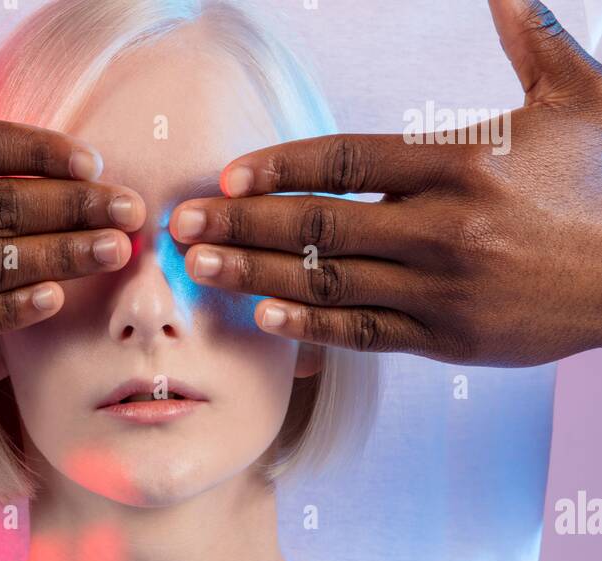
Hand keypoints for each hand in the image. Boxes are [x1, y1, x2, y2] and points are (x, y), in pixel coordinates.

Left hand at [170, 0, 601, 366]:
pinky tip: (265, 316)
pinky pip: (364, 332)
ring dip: (257, 274)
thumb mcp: (576, 97)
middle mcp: (440, 228)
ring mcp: (440, 289)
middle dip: (242, 221)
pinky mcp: (447, 340)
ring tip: (201, 268)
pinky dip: (312, 325)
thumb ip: (529, 37)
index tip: (227, 172)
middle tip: (183, 224)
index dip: (280, 165)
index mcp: (460, 164)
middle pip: (319, 223)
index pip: (346, 160)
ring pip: (329, 281)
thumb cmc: (601, 183)